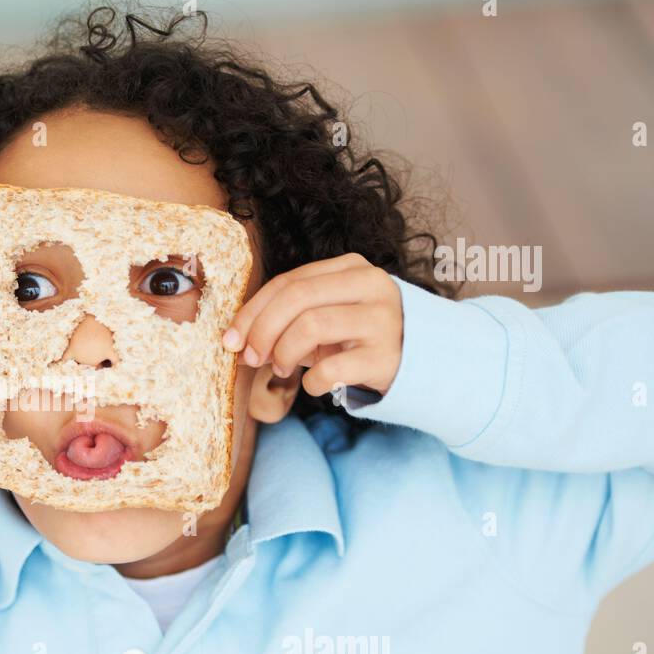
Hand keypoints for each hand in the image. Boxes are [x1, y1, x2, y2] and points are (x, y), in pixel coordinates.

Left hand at [223, 253, 402, 397]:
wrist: (423, 361)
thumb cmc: (359, 338)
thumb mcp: (326, 317)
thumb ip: (286, 319)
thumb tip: (235, 342)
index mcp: (351, 268)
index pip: (288, 282)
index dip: (251, 311)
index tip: (229, 339)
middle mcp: (370, 286)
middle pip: (296, 298)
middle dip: (261, 330)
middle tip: (250, 357)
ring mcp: (382, 319)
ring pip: (311, 326)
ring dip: (283, 352)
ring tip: (280, 368)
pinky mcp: (386, 357)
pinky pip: (330, 369)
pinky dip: (311, 381)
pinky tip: (315, 384)